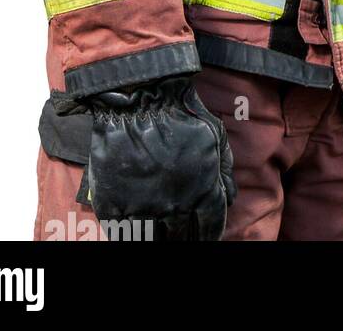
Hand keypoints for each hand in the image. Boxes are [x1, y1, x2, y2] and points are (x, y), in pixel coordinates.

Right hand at [84, 76, 236, 239]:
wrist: (139, 102)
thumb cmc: (181, 115)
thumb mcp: (216, 138)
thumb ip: (223, 173)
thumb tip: (229, 199)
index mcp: (202, 192)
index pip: (209, 228)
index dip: (208, 235)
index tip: (204, 237)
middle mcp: (175, 207)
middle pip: (181, 239)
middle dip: (184, 240)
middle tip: (181, 237)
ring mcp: (143, 209)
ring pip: (153, 241)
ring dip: (159, 240)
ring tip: (160, 236)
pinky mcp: (113, 207)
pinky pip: (123, 234)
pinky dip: (130, 236)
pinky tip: (135, 233)